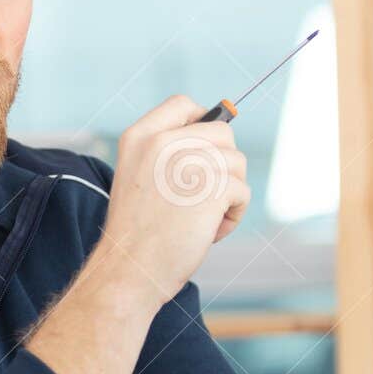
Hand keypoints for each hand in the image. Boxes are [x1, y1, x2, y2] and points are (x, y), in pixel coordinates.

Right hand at [96, 94, 250, 303]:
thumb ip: (168, 153)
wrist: (130, 269)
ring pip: (237, 162)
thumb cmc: (136, 234)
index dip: (202, 122)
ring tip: (204, 219)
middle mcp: (163, 142)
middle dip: (222, 165)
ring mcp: (189, 161)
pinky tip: (210, 232)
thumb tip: (219, 140)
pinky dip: (233, 215)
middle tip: (203, 197)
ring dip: (230, 193)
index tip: (203, 149)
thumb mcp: (139, 177)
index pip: (183, 104)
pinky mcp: (213, 186)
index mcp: (140, 137)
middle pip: (222, 133)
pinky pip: (242, 190)